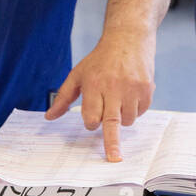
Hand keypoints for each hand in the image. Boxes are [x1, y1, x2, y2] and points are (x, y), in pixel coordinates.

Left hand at [45, 29, 155, 161]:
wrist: (128, 38)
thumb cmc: (100, 58)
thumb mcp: (78, 74)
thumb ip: (63, 97)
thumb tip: (49, 117)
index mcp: (93, 84)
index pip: (91, 116)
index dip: (91, 122)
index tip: (92, 120)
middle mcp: (113, 86)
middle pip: (111, 121)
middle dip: (111, 142)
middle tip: (114, 158)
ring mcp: (132, 87)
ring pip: (128, 120)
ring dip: (122, 118)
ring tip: (120, 100)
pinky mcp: (146, 88)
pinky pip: (141, 112)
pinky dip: (136, 110)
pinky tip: (131, 95)